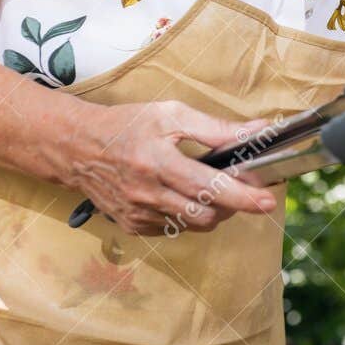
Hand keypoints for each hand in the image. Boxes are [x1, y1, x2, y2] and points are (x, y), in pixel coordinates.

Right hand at [65, 99, 278, 235]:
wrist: (77, 147)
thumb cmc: (126, 126)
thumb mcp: (171, 115)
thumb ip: (216, 128)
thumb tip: (259, 130)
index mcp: (157, 162)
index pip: (210, 187)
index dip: (243, 196)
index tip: (267, 200)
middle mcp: (146, 193)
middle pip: (206, 215)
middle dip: (232, 205)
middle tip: (240, 186)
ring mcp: (138, 213)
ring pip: (193, 226)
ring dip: (213, 211)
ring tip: (212, 189)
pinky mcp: (132, 225)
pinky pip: (174, 229)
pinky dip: (188, 216)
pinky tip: (183, 196)